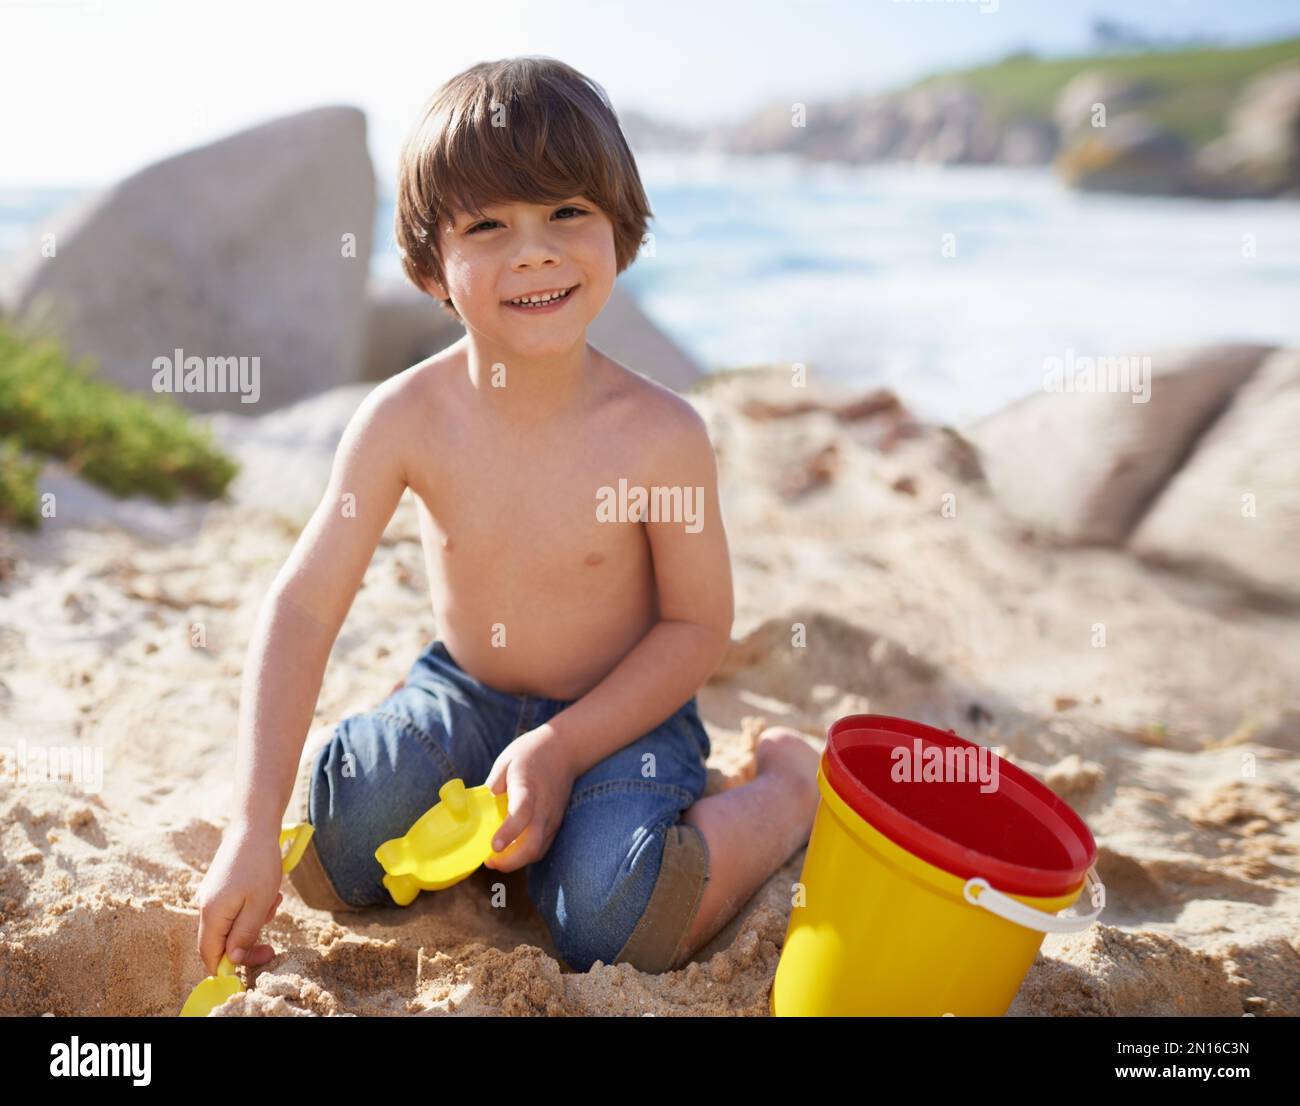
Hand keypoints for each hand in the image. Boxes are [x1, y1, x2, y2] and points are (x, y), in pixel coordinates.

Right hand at [195, 824, 287, 975]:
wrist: (254, 826)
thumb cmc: (259, 864)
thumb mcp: (258, 905)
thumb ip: (244, 936)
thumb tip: (232, 962)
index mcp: (210, 914)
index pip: (210, 955)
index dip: (231, 967)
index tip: (260, 959)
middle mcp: (204, 906)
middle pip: (222, 941)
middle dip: (250, 939)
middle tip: (273, 930)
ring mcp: (211, 895)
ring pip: (233, 924)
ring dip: (256, 919)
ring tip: (272, 898)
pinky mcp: (219, 886)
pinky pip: (235, 908)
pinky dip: (253, 905)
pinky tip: (267, 890)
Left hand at [482, 724, 574, 872]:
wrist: (566, 748)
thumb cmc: (532, 752)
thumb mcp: (506, 761)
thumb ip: (493, 785)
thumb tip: (479, 807)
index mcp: (529, 788)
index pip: (521, 814)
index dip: (508, 832)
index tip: (493, 846)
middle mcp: (544, 808)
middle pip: (533, 844)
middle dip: (511, 861)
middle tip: (489, 862)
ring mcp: (552, 818)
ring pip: (538, 850)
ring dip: (517, 861)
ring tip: (496, 860)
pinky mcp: (556, 823)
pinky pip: (542, 846)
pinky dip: (526, 854)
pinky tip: (511, 852)